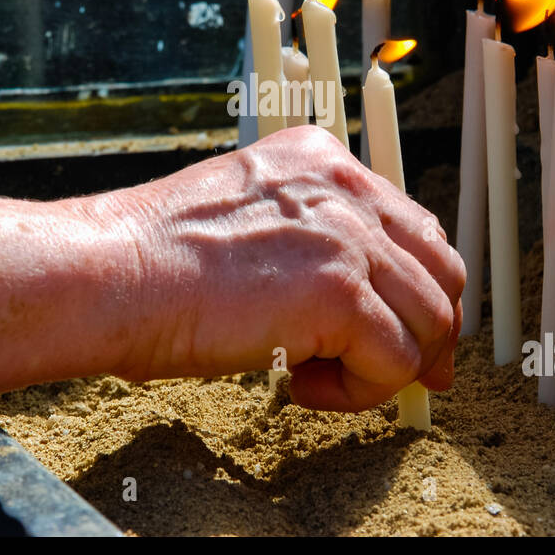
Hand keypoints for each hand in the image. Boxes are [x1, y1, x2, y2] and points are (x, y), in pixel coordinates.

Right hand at [109, 124, 465, 412]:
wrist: (113, 274)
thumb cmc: (157, 261)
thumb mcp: (252, 220)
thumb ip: (313, 242)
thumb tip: (362, 308)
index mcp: (322, 162)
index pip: (413, 227)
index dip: (420, 289)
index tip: (410, 335)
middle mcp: (346, 188)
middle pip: (441, 271)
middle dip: (430, 332)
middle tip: (403, 376)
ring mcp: (348, 237)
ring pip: (429, 321)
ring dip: (384, 367)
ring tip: (319, 380)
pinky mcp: (341, 293)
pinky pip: (396, 363)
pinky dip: (360, 392)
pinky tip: (303, 388)